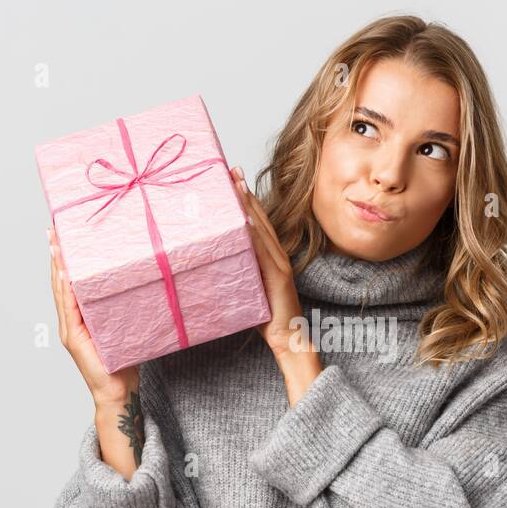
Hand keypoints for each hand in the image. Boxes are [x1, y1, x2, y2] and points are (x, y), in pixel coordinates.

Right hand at [48, 225, 138, 407]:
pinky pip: (69, 309)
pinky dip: (66, 290)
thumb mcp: (121, 329)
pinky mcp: (74, 338)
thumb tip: (133, 286)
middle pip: (60, 283)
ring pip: (61, 292)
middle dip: (57, 256)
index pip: (68, 284)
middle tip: (54, 230)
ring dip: (57, 267)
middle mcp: (69, 322)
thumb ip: (119, 310)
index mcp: (78, 319)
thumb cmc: (123, 363)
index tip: (62, 236)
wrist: (118, 391)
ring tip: (55, 244)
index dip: (64, 260)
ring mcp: (69, 330)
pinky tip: (64, 273)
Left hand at [231, 166, 304, 357]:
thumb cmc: (267, 316)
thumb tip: (217, 263)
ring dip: (248, 206)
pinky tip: (243, 220)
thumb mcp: (249, 288)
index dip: (247, 198)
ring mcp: (279, 264)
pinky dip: (253, 234)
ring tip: (235, 185)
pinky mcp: (278, 276)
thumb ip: (239, 272)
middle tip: (231, 170)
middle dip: (245, 193)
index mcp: (272, 256)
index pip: (258, 220)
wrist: (288, 337)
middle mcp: (277, 254)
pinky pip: (263, 251)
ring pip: (261, 229)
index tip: (234, 178)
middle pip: (259, 217)